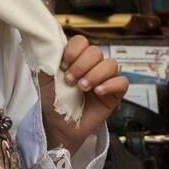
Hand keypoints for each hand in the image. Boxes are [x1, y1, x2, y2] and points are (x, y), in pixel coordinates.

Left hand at [39, 35, 128, 152]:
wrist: (59, 127)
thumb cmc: (54, 104)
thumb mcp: (45, 84)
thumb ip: (48, 66)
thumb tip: (50, 52)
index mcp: (76, 59)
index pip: (81, 42)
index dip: (74, 50)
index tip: (63, 64)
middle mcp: (92, 66)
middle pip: (96, 51)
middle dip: (81, 64)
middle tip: (70, 80)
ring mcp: (105, 79)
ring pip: (111, 64)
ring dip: (95, 74)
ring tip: (83, 88)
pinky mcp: (115, 93)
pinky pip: (122, 82)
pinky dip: (110, 85)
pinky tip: (98, 92)